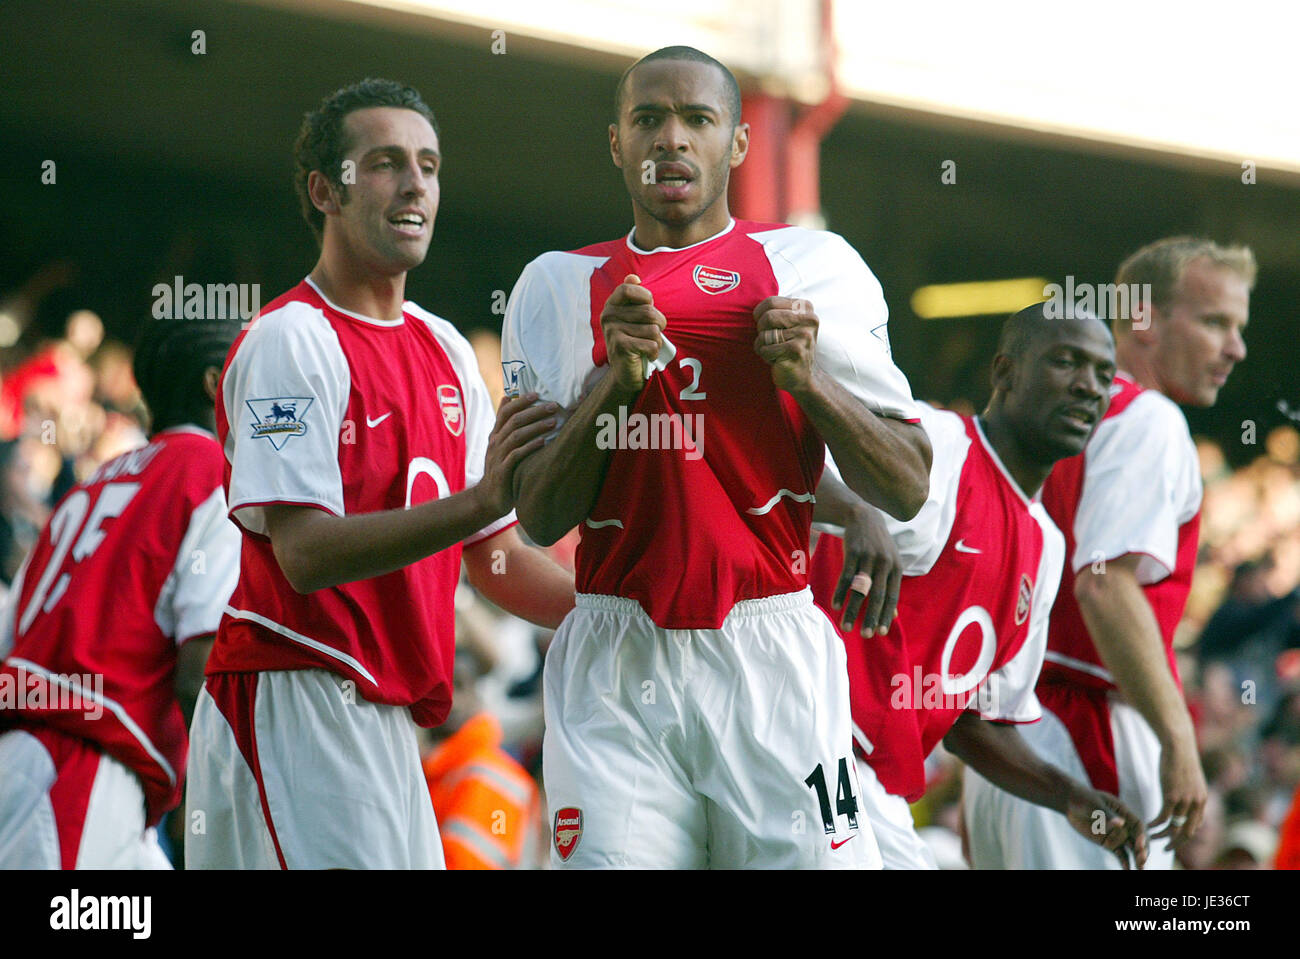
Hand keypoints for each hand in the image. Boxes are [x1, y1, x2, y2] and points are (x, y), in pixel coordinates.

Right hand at [476, 392, 558, 515]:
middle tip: (553, 406)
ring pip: (516, 436)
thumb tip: (508, 397)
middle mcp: (496, 443)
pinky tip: (543, 442)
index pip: (505, 411)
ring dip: (536, 427)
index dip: (520, 401)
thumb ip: (503, 423)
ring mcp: (498, 456)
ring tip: (553, 422)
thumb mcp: (500, 444)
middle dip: (534, 411)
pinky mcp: (503, 471)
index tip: (537, 394)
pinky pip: (516, 455)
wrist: (490, 497)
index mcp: (496, 434)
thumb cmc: (500, 468)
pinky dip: (530, 447)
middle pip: (514, 421)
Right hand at [601, 274, 665, 391]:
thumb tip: (633, 276)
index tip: (648, 307)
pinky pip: (652, 343)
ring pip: (653, 329)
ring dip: (658, 340)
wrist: (625, 373)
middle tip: (653, 334)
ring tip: (648, 346)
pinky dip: (655, 352)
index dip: (645, 296)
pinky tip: (647, 355)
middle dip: (659, 324)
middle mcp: (608, 316)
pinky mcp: (621, 346)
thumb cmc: (634, 341)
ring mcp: (613, 331)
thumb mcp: (633, 317)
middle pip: (648, 311)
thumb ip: (633, 298)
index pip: (627, 289)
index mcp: (611, 306)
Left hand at [753, 296, 818, 392]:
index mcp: (805, 307)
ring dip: (764, 345)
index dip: (760, 315)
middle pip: (767, 317)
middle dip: (762, 331)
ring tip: (776, 351)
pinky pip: (765, 349)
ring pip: (765, 334)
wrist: (803, 377)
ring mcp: (804, 335)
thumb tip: (750, 296)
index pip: (771, 302)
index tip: (765, 326)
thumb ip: (776, 310)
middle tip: (771, 341)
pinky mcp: (796, 350)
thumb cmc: (788, 347)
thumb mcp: (787, 323)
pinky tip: (777, 360)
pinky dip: (765, 356)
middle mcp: (809, 319)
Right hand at [832, 506, 901, 635]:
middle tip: (866, 636)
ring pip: (860, 589)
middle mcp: (884, 563)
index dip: (886, 615)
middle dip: (871, 617)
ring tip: (846, 627)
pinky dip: (841, 592)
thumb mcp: (889, 563)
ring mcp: (869, 557)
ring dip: (852, 610)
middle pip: (877, 595)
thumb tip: (894, 615)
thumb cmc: (878, 545)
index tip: (880, 632)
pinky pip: (846, 576)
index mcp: (895, 568)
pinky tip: (836, 606)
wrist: (863, 516)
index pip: (891, 596)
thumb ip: (890, 588)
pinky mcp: (853, 552)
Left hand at [1065, 786, 1148, 868]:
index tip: (1139, 844)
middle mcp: (1124, 825)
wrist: (1070, 803)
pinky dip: (1125, 862)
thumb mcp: (1094, 805)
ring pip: (1131, 849)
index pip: (1138, 826)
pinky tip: (1128, 870)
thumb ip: (1107, 815)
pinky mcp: (1108, 843)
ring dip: (1137, 859)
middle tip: (1142, 860)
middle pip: (1138, 839)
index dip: (1141, 835)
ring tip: (1140, 869)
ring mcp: (1117, 835)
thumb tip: (1121, 823)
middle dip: (1142, 850)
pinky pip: (1120, 854)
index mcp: (1124, 812)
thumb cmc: (1083, 798)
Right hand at [1150, 733, 1207, 850]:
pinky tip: (1147, 824)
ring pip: (1174, 827)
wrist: (1178, 745)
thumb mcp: (1190, 778)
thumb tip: (1184, 795)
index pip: (1196, 825)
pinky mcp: (1171, 796)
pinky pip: (1163, 817)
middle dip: (1175, 843)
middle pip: (1188, 832)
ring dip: (1161, 835)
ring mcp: (1185, 801)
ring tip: (1151, 836)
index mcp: (1202, 800)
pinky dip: (1155, 824)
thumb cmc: (1181, 758)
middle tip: (1165, 848)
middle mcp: (1196, 804)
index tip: (1173, 836)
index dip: (1184, 834)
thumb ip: (1189, 791)